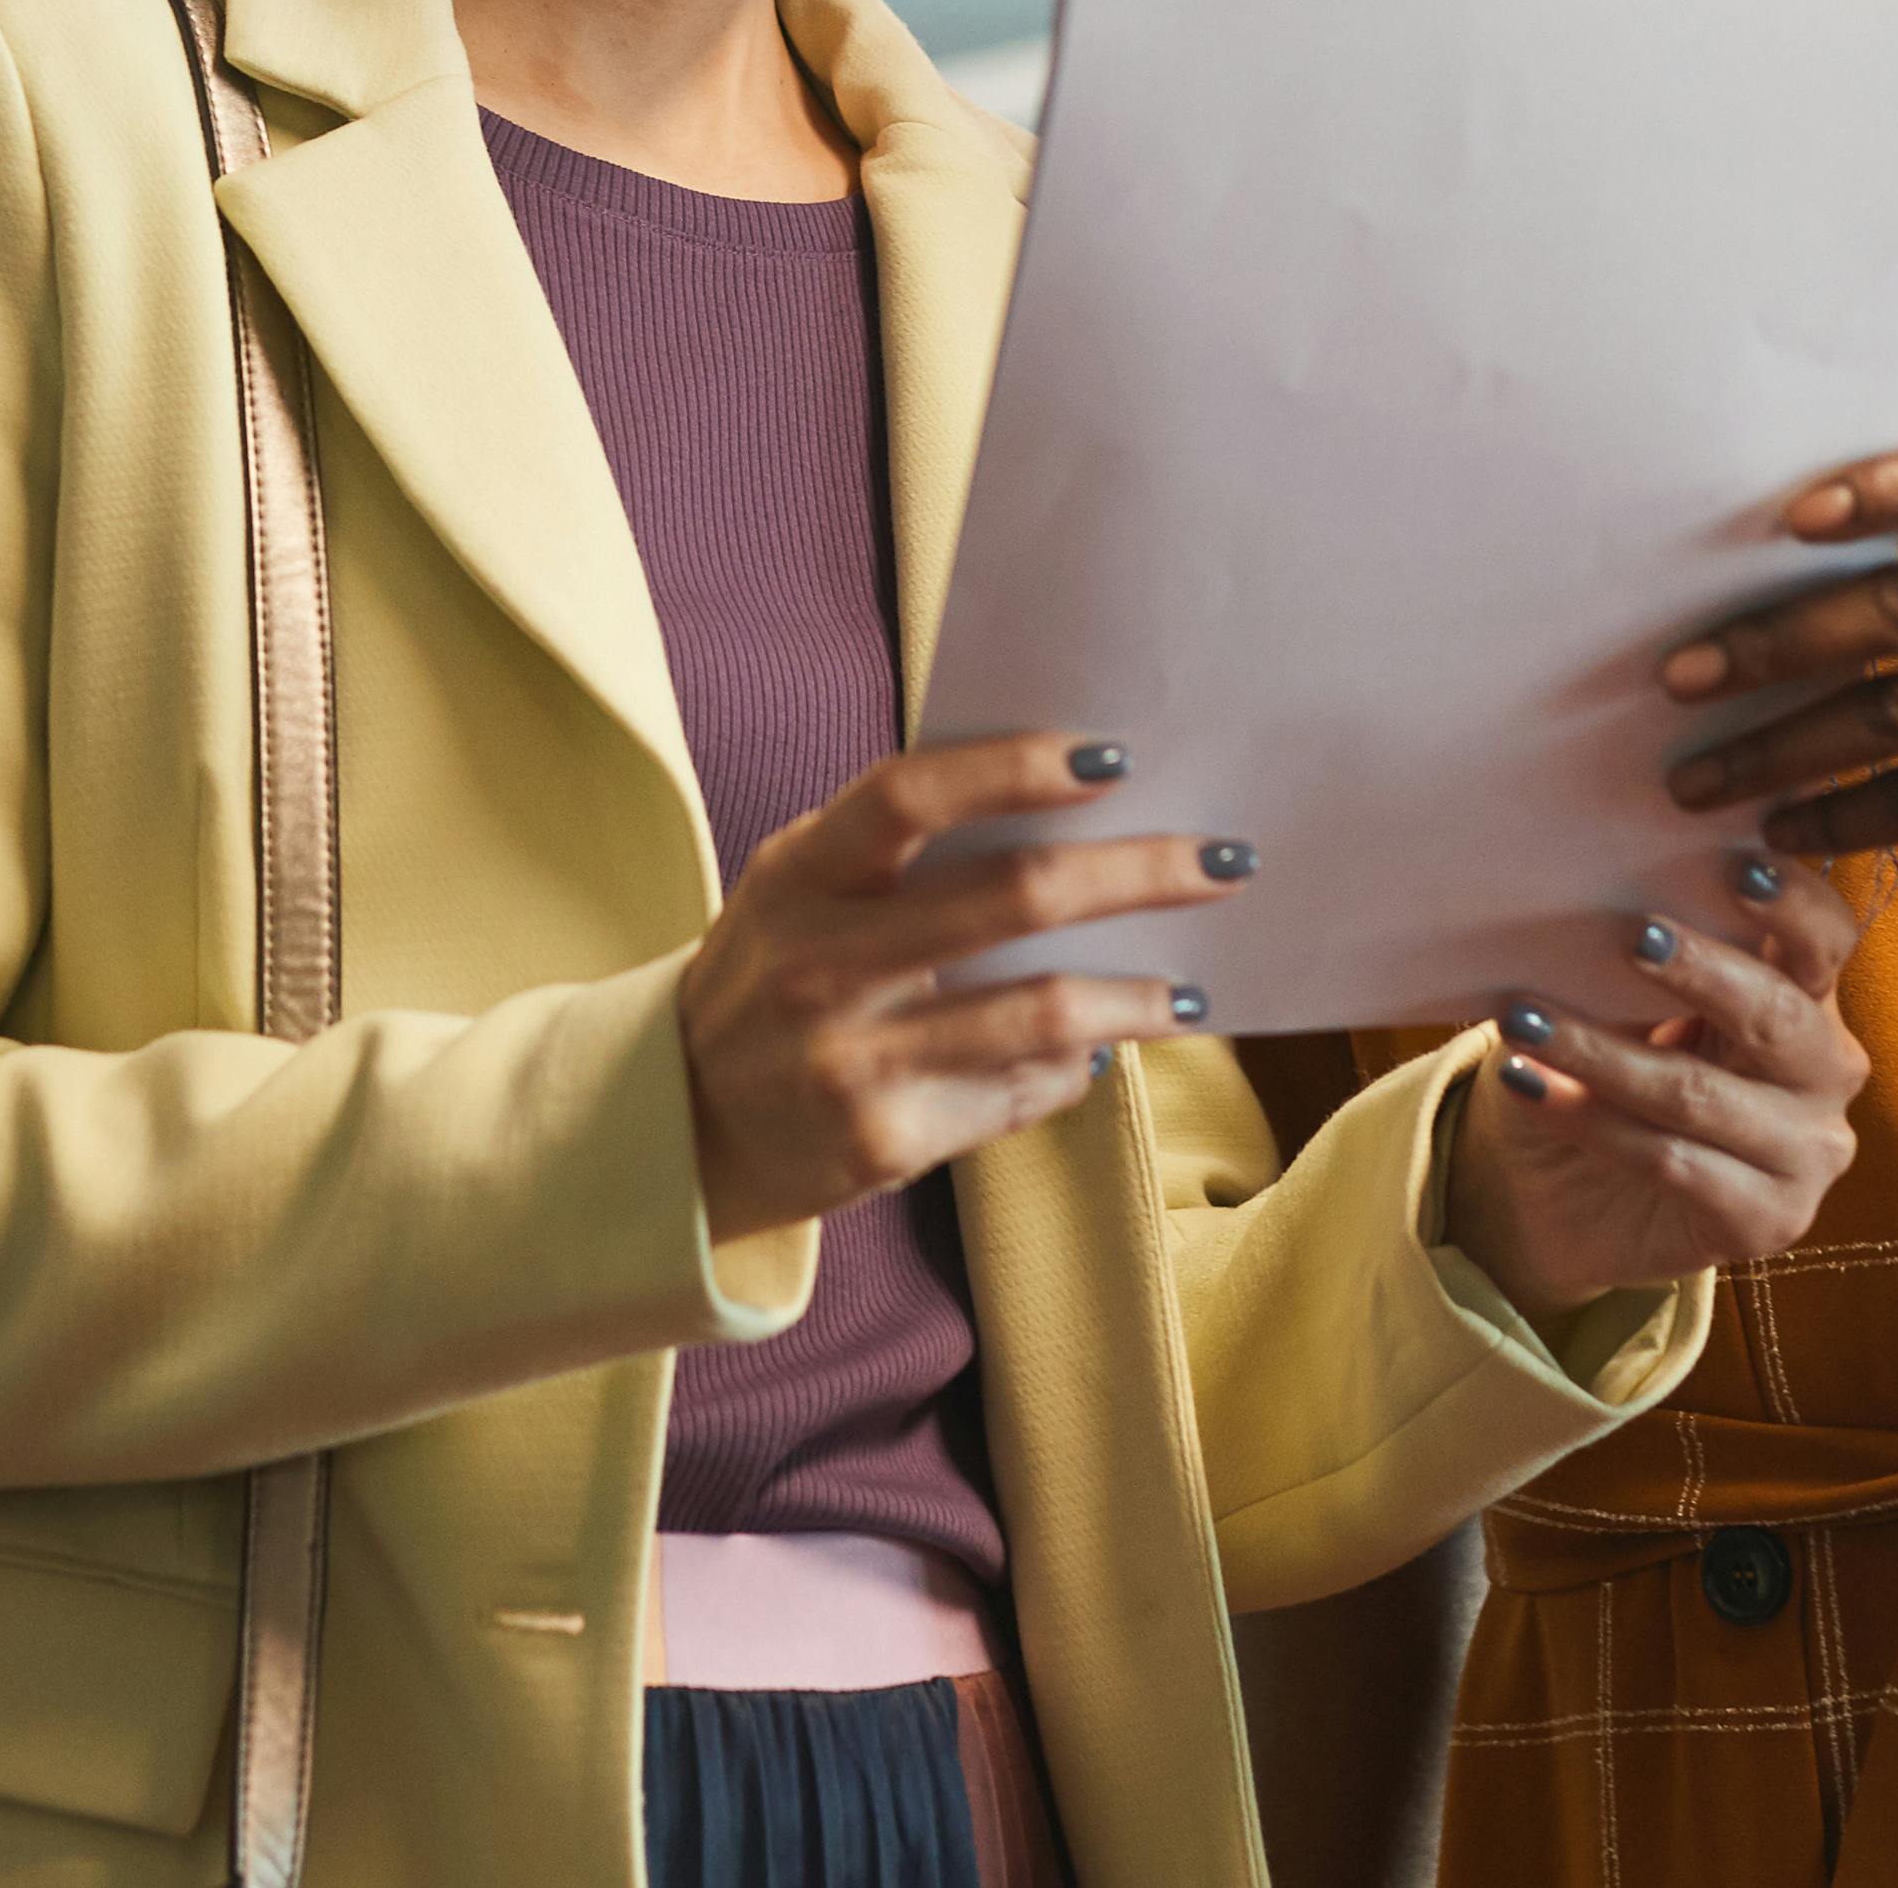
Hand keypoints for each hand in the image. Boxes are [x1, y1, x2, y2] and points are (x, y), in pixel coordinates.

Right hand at [676, 735, 1236, 1246]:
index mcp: (798, 876)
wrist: (675, 1129)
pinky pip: (1019, 1093)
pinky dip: (1073, 1068)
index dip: (1013, 768)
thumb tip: (1059, 810)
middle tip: (1222, 859)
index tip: (1112, 757)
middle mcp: (820, 964)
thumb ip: (890, 849)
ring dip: (1139, 995)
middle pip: (1011, 897)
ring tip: (1186, 989)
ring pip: (1044, 1015)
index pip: (909, 795)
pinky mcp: (886, 1141)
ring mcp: (853, 1059)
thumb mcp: (794, 891)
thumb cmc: (768, 978)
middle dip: (1138, 873)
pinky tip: (1099, 1052)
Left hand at [1452, 853, 1870, 1318]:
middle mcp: (1825, 1071)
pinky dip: (1589, 1120)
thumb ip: (1633, 956)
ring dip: (1602, 1054)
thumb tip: (1588, 886)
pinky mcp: (1767, 1221)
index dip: (1793, 902)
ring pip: (1701, 1095)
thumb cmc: (1600, 1069)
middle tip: (1633, 937)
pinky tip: (1528, 1087)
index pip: (1826, 937)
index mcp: (1803, 994)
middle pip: (1780, 1015)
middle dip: (1703, 971)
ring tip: (1522, 1019)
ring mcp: (1806, 1154)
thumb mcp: (1617, 1001)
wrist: (1562, 1197)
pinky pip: (1670, 1162)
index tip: (1737, 864)